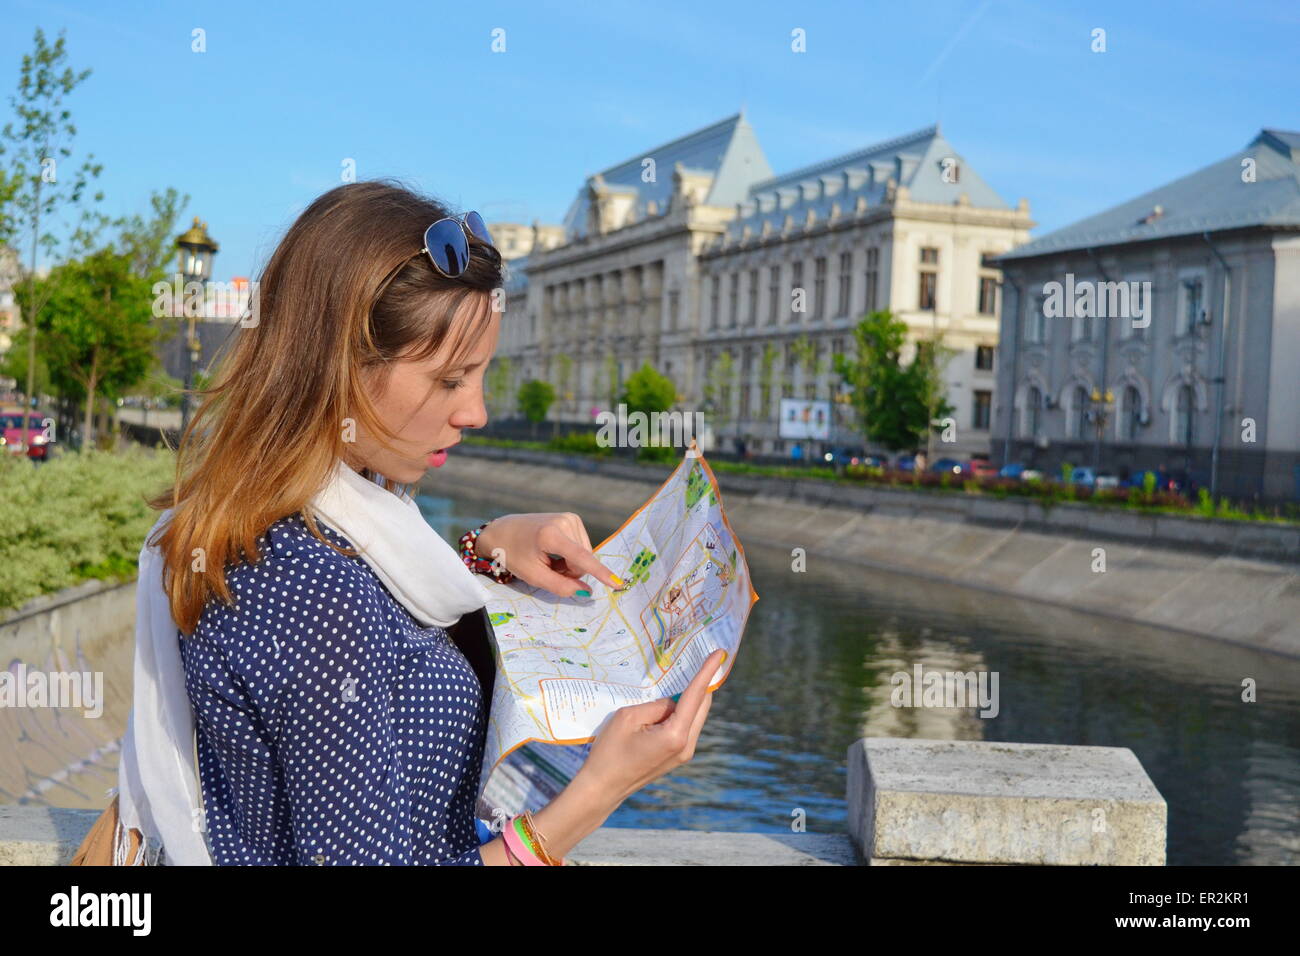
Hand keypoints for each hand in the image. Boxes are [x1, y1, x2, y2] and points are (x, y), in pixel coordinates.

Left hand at [474, 512, 622, 597]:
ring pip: (584, 554)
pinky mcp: (572, 518)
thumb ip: (560, 586)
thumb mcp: (533, 575)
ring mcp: (570, 517)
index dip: (600, 572)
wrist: (502, 531)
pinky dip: (570, 554)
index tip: (617, 583)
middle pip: (583, 560)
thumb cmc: (514, 555)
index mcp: (551, 535)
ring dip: (570, 563)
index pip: (581, 557)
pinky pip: (581, 546)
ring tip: (549, 559)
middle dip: (571, 571)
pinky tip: (554, 551)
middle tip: (549, 569)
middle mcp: (564, 521)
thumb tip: (586, 592)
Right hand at [578, 648, 725, 805]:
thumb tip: (672, 702)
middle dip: (703, 682)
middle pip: (703, 706)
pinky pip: (686, 727)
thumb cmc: (609, 752)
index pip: (696, 696)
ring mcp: (683, 754)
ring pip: (695, 716)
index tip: (719, 653)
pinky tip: (671, 700)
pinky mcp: (677, 757)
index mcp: (675, 735)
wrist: (602, 788)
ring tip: (683, 676)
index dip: (707, 672)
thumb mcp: (628, 718)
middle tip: (700, 658)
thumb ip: (656, 705)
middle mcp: (686, 746)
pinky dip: (683, 711)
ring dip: (692, 697)